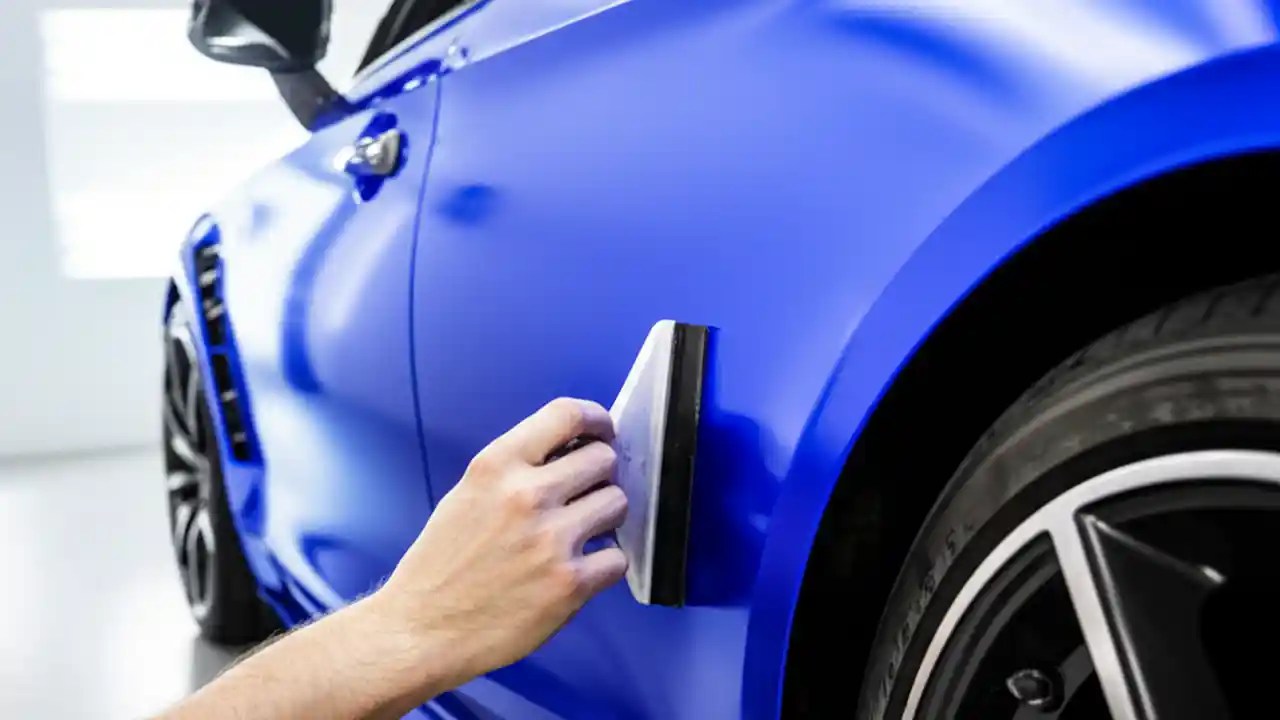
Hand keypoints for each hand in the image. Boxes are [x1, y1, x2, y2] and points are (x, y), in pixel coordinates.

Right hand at [374, 397, 628, 689]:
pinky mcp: (569, 584)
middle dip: (600, 477)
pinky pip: (617, 558)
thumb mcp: (468, 494)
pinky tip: (578, 571)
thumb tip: (574, 452)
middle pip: (604, 459)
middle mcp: (525, 495)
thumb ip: (517, 469)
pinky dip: (604, 566)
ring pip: (617, 503)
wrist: (421, 631)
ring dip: (606, 519)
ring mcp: (551, 540)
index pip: (566, 414)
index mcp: (496, 467)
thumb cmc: (442, 565)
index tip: (604, 432)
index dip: (597, 420)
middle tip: (585, 497)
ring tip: (580, 536)